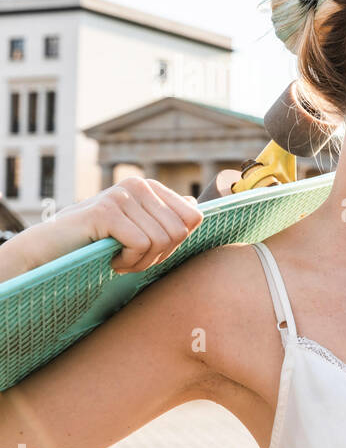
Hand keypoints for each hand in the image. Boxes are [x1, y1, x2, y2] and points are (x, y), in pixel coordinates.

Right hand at [7, 175, 202, 276]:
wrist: (49, 249)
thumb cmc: (94, 241)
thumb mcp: (134, 226)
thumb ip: (163, 215)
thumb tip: (194, 204)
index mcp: (149, 187)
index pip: (193, 217)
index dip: (177, 243)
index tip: (151, 252)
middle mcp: (138, 185)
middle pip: (180, 231)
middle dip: (160, 256)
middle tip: (133, 261)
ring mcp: (121, 195)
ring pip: (162, 240)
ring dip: (143, 262)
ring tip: (120, 261)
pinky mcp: (106, 211)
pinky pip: (141, 245)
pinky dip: (129, 261)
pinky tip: (111, 260)